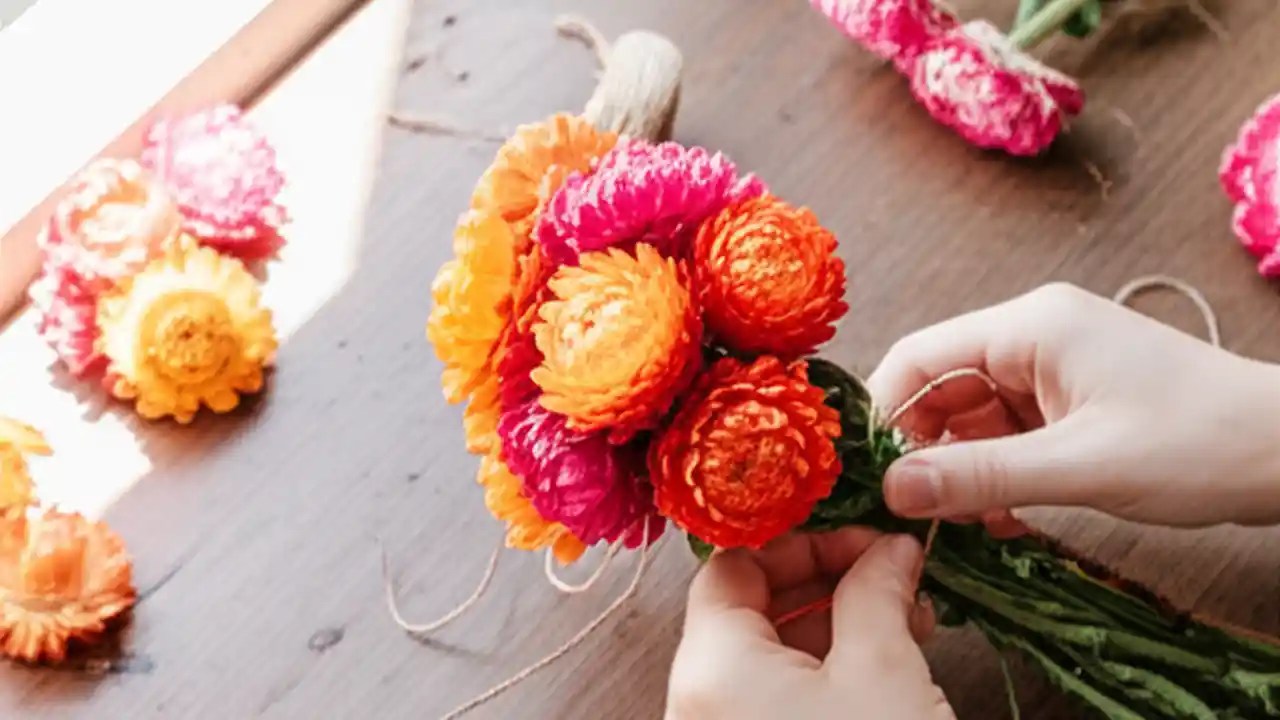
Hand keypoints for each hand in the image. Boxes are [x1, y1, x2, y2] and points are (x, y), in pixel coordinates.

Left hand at [665, 529, 952, 719]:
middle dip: (827, 575)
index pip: (731, 562)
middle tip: (889, 564)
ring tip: (905, 612)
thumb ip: (877, 593)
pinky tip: (887, 660)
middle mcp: (698, 699)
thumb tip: (890, 550)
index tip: (858, 529)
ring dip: (837, 622)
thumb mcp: (885, 673)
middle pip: (749, 605)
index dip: (798, 536)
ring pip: (769, 653)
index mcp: (710, 666)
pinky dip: (827, 670)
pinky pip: (777, 696)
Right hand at [868, 282, 1279, 527]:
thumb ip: (981, 476)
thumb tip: (890, 488)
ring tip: (968, 522)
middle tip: (918, 513)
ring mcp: (1054, 368)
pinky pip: (1010, 434)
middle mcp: (1034, 336)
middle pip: (941, 388)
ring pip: (973, 417)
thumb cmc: (1197, 444)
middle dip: (925, 450)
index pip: (919, 355)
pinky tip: (1007, 517)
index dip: (883, 412)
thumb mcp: (1081, 466)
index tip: (870, 475)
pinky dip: (1000, 473)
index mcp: (1030, 326)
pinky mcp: (1072, 400)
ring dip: (965, 470)